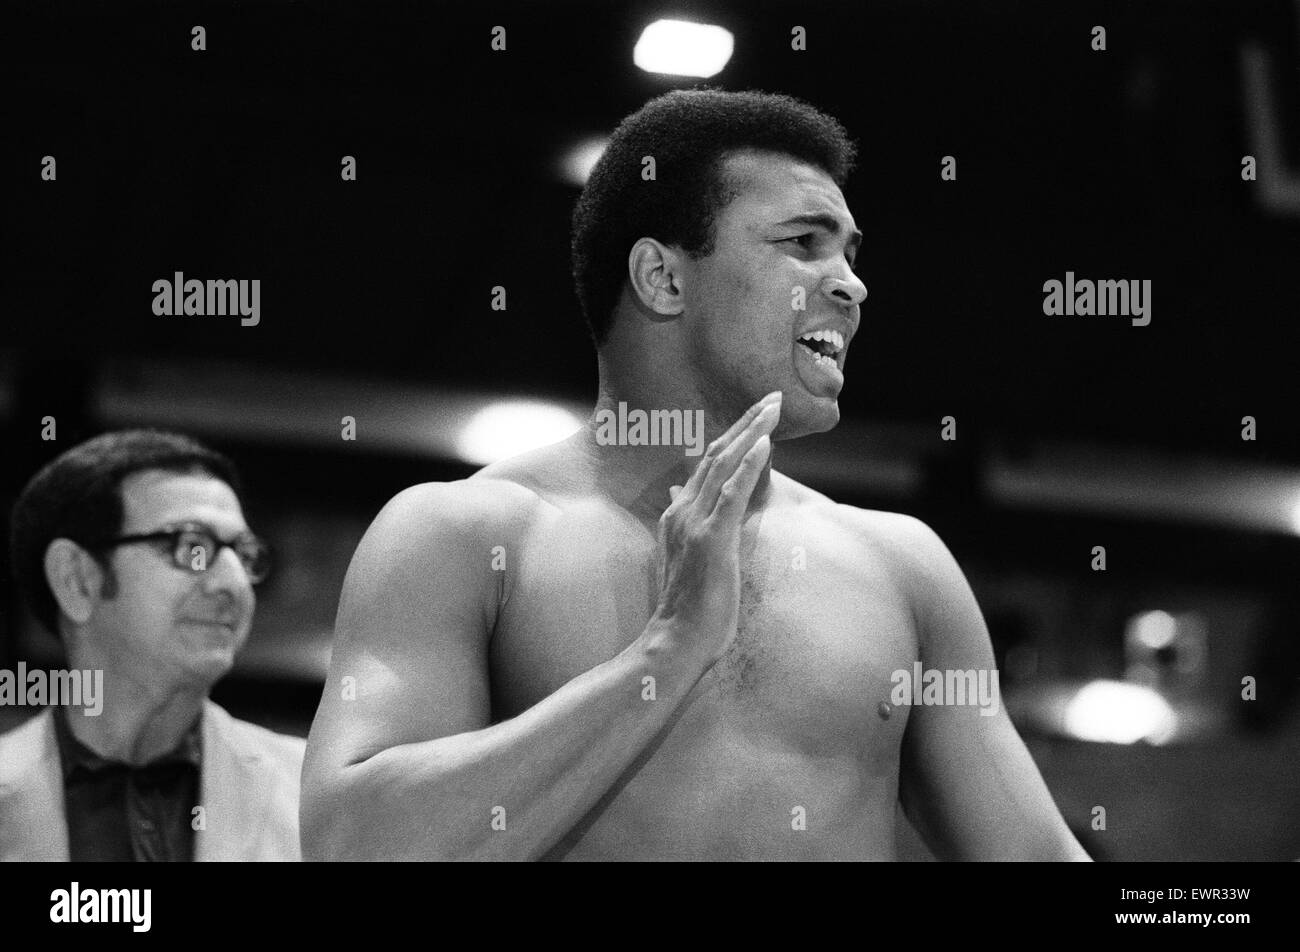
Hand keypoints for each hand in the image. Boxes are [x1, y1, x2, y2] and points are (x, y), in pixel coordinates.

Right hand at [650, 391, 781, 662]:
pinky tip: (765, 442)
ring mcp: (695, 523)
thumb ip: (697, 526)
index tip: (759, 414)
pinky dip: (749, 464)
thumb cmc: (691, 609)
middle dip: (746, 422)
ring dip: (751, 432)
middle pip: (716, 453)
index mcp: (679, 514)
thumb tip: (686, 496)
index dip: (735, 435)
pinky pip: (731, 493)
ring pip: (723, 464)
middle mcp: (683, 511)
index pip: (709, 463)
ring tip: (773, 407)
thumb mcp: (694, 558)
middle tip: (773, 397)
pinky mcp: (711, 540)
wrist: (676, 642)